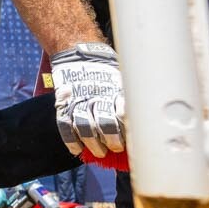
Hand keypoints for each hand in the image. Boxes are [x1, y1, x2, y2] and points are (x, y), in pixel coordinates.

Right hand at [51, 43, 128, 169]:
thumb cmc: (107, 73)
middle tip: (116, 147)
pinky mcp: (63, 104)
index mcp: (114, 90)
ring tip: (100, 152)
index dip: (127, 129)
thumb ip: (130, 99)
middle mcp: (96, 96)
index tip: (133, 139)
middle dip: (111, 140)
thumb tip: (145, 122)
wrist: (81, 55)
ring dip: (92, 144)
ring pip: (84, 127)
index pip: (124, 113)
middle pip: (104, 123)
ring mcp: (78, 100)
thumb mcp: (123, 80)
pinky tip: (77, 150)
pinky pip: (64, 125)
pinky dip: (70, 140)